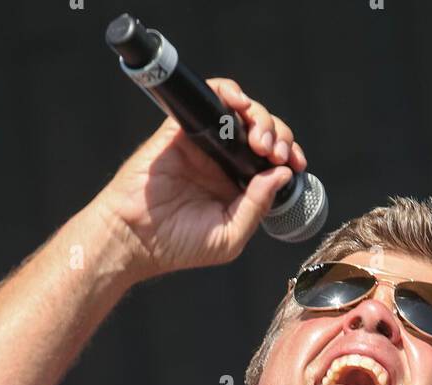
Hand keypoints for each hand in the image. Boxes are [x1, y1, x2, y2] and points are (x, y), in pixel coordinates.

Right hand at [96, 77, 307, 281]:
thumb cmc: (179, 245)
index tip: (296, 162)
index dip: (289, 155)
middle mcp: (223, 162)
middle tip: (274, 153)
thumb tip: (283, 173)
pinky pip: (209, 97)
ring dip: (260, 117)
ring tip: (260, 141)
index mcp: (237, 187)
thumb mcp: (230, 237)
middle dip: (278, 136)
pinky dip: (228, 92)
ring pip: (241, 112)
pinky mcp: (182, 130)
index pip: (272, 161)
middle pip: (262, 132)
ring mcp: (204, 144)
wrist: (136, 238)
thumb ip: (257, 206)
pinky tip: (240, 105)